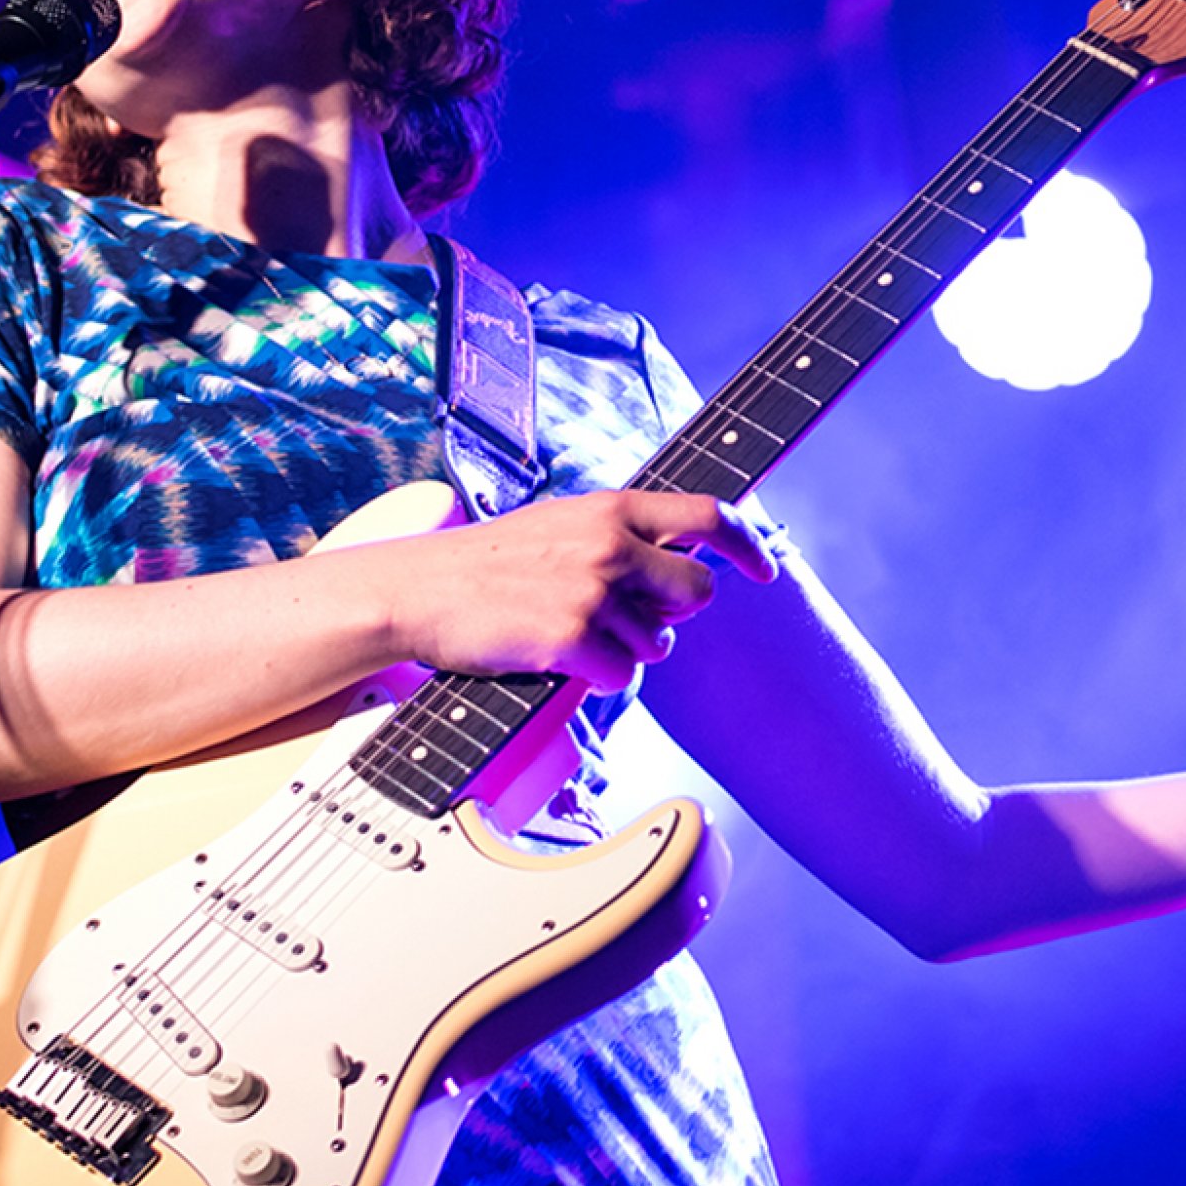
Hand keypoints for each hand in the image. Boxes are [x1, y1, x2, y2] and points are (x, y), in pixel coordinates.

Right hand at [382, 491, 775, 691]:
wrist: (421, 590)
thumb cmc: (492, 562)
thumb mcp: (563, 523)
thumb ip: (622, 534)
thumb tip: (682, 561)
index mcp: (612, 508)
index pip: (707, 514)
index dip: (746, 544)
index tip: (764, 569)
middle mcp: (611, 544)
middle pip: (697, 591)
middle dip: (675, 613)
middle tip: (631, 617)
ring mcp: (593, 592)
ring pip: (659, 642)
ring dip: (628, 650)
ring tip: (575, 632)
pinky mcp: (572, 639)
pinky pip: (624, 676)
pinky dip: (599, 678)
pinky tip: (562, 658)